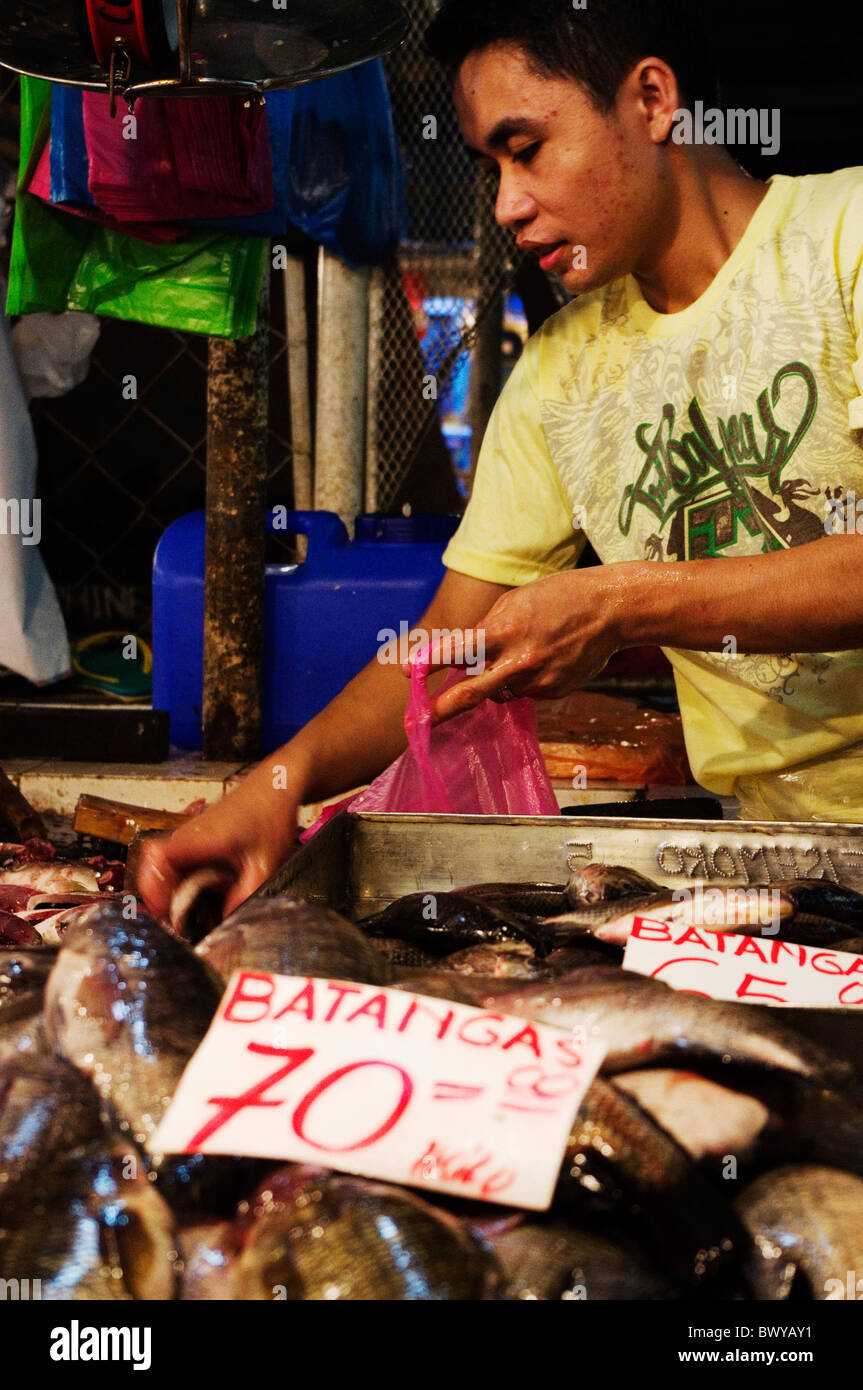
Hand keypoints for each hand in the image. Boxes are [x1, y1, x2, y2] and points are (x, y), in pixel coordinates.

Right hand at [136, 769, 298, 924]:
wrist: (277, 785)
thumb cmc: (270, 814)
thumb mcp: (265, 862)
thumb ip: (246, 893)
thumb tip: (227, 922)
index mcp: (195, 840)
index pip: (154, 860)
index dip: (153, 888)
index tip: (167, 912)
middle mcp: (185, 838)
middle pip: (156, 872)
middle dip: (165, 900)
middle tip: (183, 925)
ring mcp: (190, 839)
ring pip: (169, 871)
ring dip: (176, 893)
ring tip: (195, 916)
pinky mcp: (198, 841)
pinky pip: (182, 866)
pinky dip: (188, 884)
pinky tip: (209, 898)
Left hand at [412, 568, 622, 722]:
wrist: (611, 610)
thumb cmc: (559, 597)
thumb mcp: (515, 601)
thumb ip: (489, 629)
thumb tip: (469, 654)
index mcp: (505, 631)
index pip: (458, 650)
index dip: (429, 662)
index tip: (405, 671)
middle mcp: (519, 661)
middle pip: (472, 692)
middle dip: (442, 708)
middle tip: (418, 722)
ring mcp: (538, 681)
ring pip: (501, 691)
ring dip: (498, 679)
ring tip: (525, 651)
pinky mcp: (553, 692)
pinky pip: (525, 691)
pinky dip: (525, 679)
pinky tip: (545, 657)